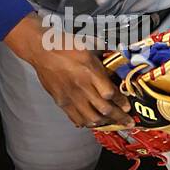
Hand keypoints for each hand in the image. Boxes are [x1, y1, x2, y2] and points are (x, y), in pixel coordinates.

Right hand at [2, 12, 132, 128]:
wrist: (42, 51)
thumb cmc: (65, 46)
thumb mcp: (89, 47)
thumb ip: (104, 58)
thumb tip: (119, 60)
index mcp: (90, 71)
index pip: (110, 93)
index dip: (121, 102)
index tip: (127, 106)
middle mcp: (81, 87)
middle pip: (104, 109)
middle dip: (119, 118)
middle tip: (127, 122)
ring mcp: (70, 97)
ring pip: (91, 118)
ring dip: (104, 123)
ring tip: (111, 123)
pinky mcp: (61, 102)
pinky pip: (76, 118)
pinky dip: (86, 123)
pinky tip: (92, 122)